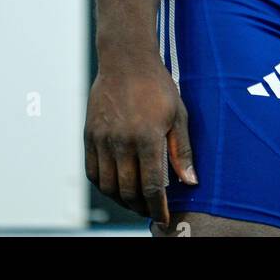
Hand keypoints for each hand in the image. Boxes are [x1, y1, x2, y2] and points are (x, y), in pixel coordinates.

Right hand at [84, 64, 196, 226]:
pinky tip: (115, 187)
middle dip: (141, 207)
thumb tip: (190, 182)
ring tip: (134, 201)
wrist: (126, 60)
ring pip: (108, 186)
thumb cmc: (157, 86)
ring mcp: (102, 139)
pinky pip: (92, 172)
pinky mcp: (89, 136)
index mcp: (147, 137)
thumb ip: (182, 150)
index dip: (157, 208)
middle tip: (149, 211)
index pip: (151, 187)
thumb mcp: (178, 114)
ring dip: (122, 200)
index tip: (163, 218)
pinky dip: (103, 186)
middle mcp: (122, 142)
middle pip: (128, 191)